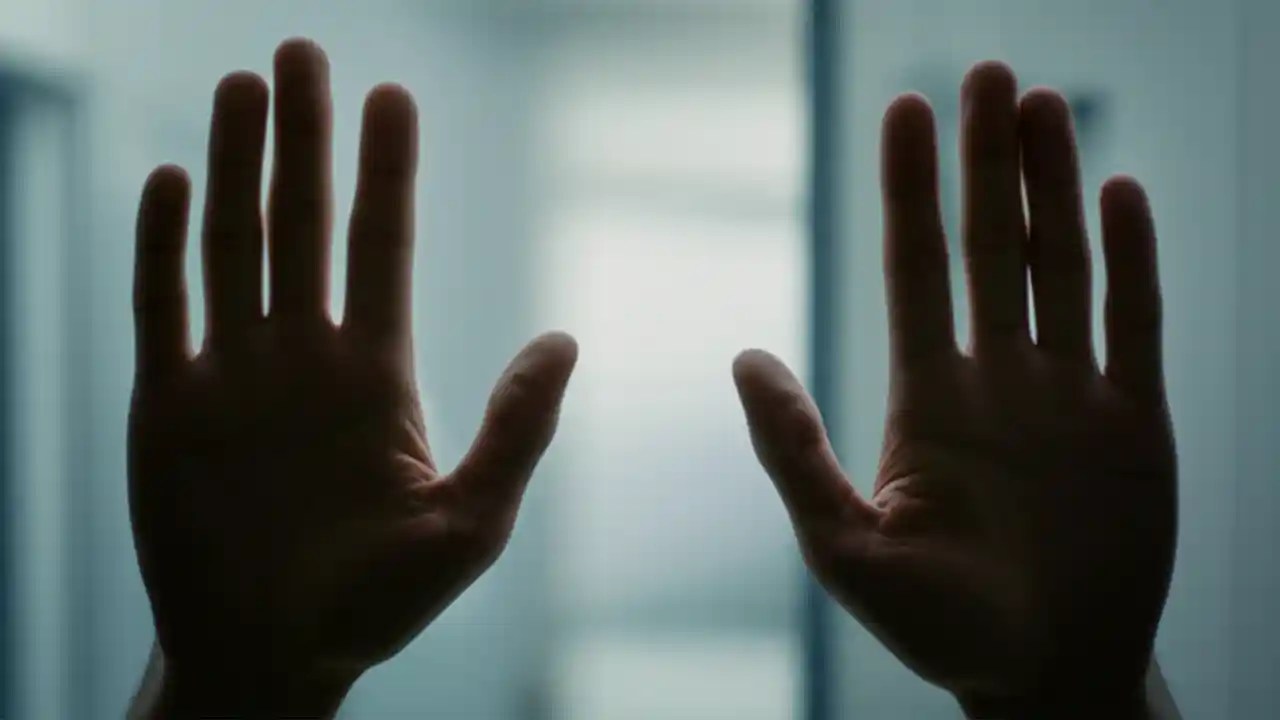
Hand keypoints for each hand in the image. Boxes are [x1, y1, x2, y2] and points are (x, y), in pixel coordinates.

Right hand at [128, 38, 576, 716]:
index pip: (380, 245)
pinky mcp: (170, 406)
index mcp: (376, 373)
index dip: (386, 170)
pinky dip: (162, 244)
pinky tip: (170, 179)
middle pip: (302, 222)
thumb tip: (566, 338)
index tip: (392, 96)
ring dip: (233, 164)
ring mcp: (234, 375)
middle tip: (303, 53)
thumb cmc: (377, 605)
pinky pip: (163, 307)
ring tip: (243, 86)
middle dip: (303, 138)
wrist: (274, 658)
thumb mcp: (468, 523)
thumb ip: (514, 430)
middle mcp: (304, 357)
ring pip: (233, 244)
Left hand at [734, 62, 1174, 716]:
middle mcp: (997, 378)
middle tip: (986, 74)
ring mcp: (1068, 394)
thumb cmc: (937, 625)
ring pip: (1059, 267)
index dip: (910, 189)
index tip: (905, 112)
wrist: (1040, 674)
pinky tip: (1117, 192)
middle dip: (987, 163)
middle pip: (989, 246)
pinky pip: (1132, 323)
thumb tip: (742, 357)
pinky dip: (1129, 259)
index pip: (915, 267)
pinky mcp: (1134, 422)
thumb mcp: (844, 542)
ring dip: (1053, 186)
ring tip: (1044, 106)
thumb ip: (793, 450)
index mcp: (928, 396)